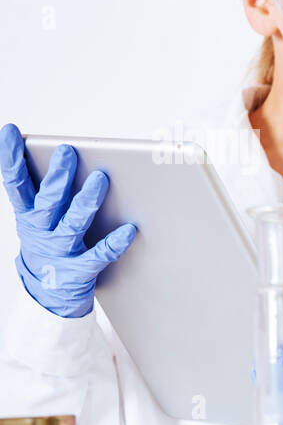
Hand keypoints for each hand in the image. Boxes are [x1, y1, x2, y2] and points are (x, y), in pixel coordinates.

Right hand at [1, 124, 136, 317]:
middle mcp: (40, 231)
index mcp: (27, 214)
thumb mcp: (35, 218)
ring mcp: (59, 251)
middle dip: (59, 176)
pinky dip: (115, 242)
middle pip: (48, 200)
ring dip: (87, 200)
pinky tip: (130, 229)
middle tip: (69, 151)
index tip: (10, 131)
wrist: (47, 293)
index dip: (10, 157)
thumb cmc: (48, 243)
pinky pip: (100, 254)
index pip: (15, 182)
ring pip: (73, 223)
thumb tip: (58, 152)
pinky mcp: (79, 270)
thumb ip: (42, 189)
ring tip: (101, 178)